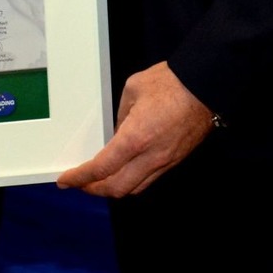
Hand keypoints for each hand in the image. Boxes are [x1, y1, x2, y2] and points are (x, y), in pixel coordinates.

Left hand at [56, 62, 211, 197]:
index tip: (66, 180)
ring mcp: (165, 161)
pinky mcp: (175, 160)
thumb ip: (120, 116)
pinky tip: (124, 172)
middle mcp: (150, 156)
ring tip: (99, 180)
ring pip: (135, 189)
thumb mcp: (132, 89)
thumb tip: (117, 133)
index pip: (101, 168)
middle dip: (94, 189)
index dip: (80, 177)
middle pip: (116, 188)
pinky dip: (131, 181)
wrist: (206, 85)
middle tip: (80, 182)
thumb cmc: (170, 82)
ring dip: (113, 188)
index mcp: (135, 138)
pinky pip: (149, 180)